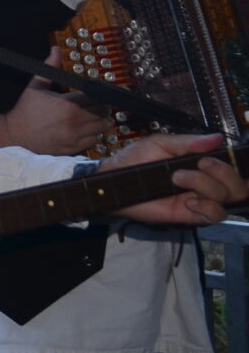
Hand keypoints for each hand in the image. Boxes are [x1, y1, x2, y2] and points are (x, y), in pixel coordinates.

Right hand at [0, 48, 111, 154]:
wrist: (13, 135)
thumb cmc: (25, 110)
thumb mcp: (35, 86)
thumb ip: (50, 67)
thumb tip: (56, 50)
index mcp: (67, 104)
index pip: (98, 97)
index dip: (102, 94)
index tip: (99, 93)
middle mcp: (73, 121)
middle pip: (104, 112)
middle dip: (104, 107)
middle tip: (98, 104)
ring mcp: (74, 136)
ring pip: (103, 127)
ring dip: (102, 121)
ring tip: (94, 116)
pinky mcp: (73, 148)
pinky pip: (95, 140)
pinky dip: (94, 134)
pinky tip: (86, 129)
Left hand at [101, 132, 246, 226]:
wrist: (115, 178)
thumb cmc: (137, 159)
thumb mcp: (162, 144)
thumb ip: (190, 142)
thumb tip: (216, 138)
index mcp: (203, 163)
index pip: (235, 165)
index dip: (237, 162)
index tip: (222, 154)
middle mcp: (206, 182)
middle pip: (238, 184)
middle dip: (224, 172)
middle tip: (202, 163)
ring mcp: (200, 198)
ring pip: (226, 197)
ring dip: (207, 185)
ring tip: (179, 177)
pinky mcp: (191, 214)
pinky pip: (215, 215)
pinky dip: (207, 206)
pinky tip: (189, 200)